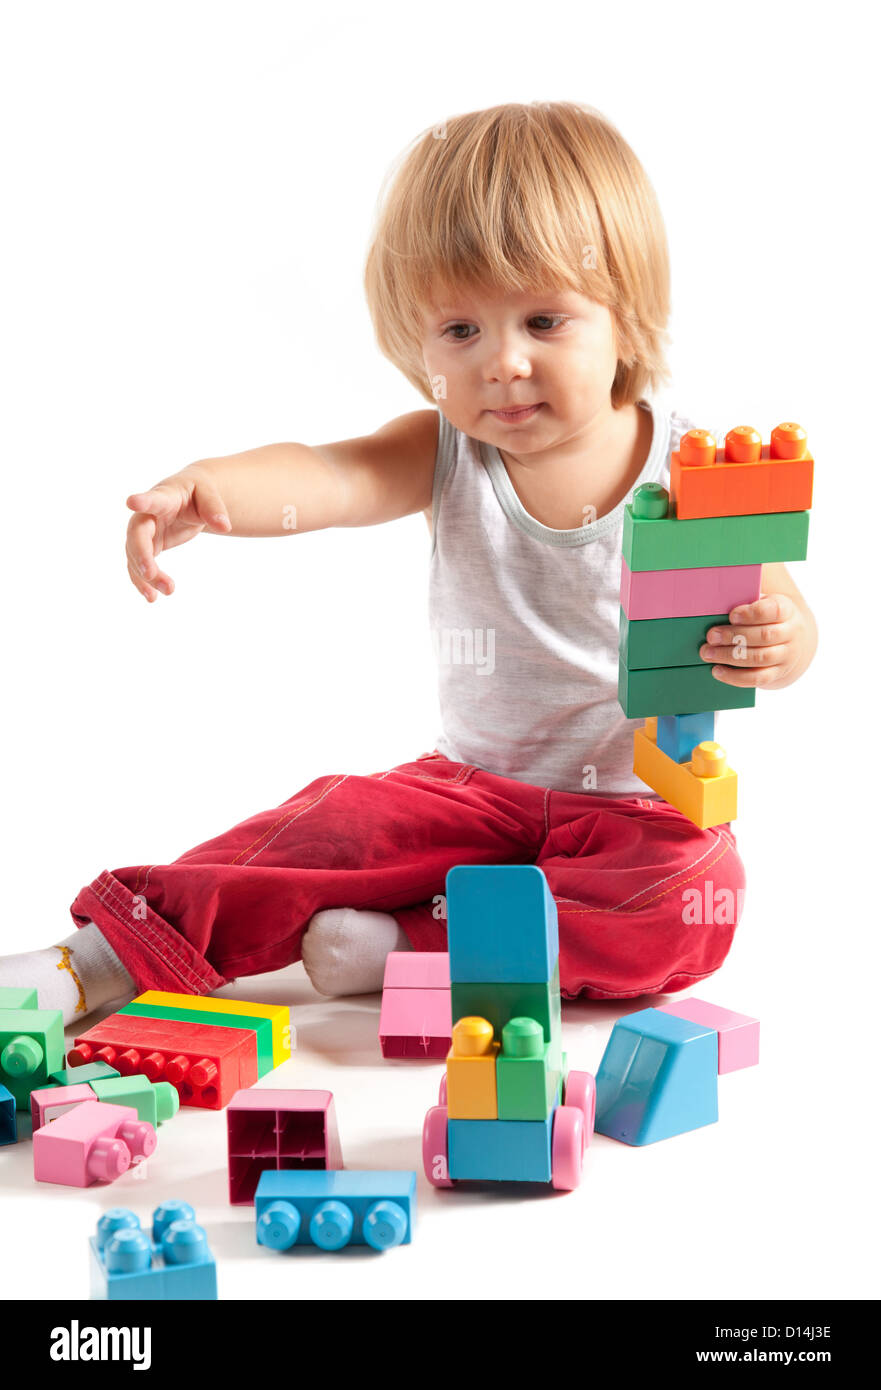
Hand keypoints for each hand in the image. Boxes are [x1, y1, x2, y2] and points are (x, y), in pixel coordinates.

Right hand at [125, 467, 231, 600]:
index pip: (153, 499)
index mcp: (163, 497)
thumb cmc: (197, 492)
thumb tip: (225, 527)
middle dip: (141, 554)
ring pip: (136, 556)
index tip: (131, 502)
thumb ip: (215, 509)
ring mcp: (144, 533)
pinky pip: (139, 566)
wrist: (188, 498)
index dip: (142, 502)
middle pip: (137, 535)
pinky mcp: (147, 547)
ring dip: (146, 576)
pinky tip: (152, 598)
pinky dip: (143, 582)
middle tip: (150, 573)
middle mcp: (147, 515)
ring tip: (168, 591)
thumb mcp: (209, 494)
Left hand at [700, 594, 810, 690]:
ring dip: (730, 656)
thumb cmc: (766, 618)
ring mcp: (787, 655)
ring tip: (708, 653)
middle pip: (765, 635)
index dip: (752, 614)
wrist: (791, 641)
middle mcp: (791, 633)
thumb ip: (744, 604)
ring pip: (760, 658)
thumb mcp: (761, 604)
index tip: (731, 616)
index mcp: (786, 610)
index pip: (774, 610)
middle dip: (734, 636)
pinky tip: (717, 671)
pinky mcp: (778, 673)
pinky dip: (735, 676)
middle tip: (711, 636)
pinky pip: (757, 678)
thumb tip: (715, 608)